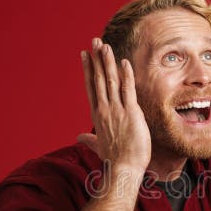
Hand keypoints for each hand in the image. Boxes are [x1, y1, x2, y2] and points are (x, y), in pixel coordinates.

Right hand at [77, 38, 150, 174]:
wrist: (124, 169)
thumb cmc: (115, 159)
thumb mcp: (99, 146)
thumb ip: (89, 139)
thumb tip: (79, 137)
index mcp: (97, 115)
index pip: (91, 87)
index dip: (88, 69)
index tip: (85, 55)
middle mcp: (104, 109)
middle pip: (99, 79)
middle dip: (96, 59)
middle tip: (94, 41)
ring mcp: (116, 110)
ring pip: (110, 80)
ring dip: (107, 62)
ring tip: (104, 45)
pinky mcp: (131, 113)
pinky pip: (127, 90)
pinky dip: (126, 75)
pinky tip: (124, 62)